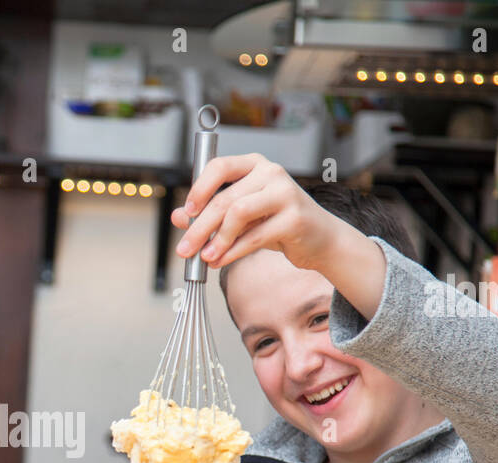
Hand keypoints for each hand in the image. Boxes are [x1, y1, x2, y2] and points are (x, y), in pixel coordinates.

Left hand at [171, 154, 346, 274]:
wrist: (320, 239)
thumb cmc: (277, 223)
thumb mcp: (241, 217)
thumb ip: (211, 214)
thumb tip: (177, 218)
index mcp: (254, 164)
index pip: (219, 166)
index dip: (198, 189)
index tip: (186, 212)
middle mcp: (271, 172)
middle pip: (224, 199)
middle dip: (199, 227)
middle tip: (184, 249)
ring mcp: (285, 193)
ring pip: (238, 214)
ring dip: (217, 240)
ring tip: (205, 258)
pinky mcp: (294, 218)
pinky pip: (254, 236)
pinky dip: (232, 252)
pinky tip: (220, 262)